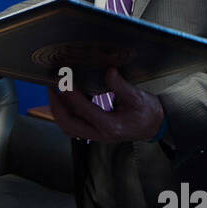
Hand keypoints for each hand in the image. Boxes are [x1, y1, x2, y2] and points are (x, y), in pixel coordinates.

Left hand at [47, 66, 165, 142]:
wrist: (154, 126)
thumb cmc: (148, 113)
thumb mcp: (137, 97)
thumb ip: (121, 86)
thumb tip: (109, 71)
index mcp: (110, 126)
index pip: (84, 110)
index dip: (71, 95)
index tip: (63, 81)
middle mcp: (100, 134)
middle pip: (69, 123)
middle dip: (56, 105)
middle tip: (51, 86)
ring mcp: (95, 136)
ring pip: (68, 127)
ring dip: (58, 111)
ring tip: (54, 92)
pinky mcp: (94, 133)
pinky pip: (73, 127)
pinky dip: (65, 115)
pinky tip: (64, 101)